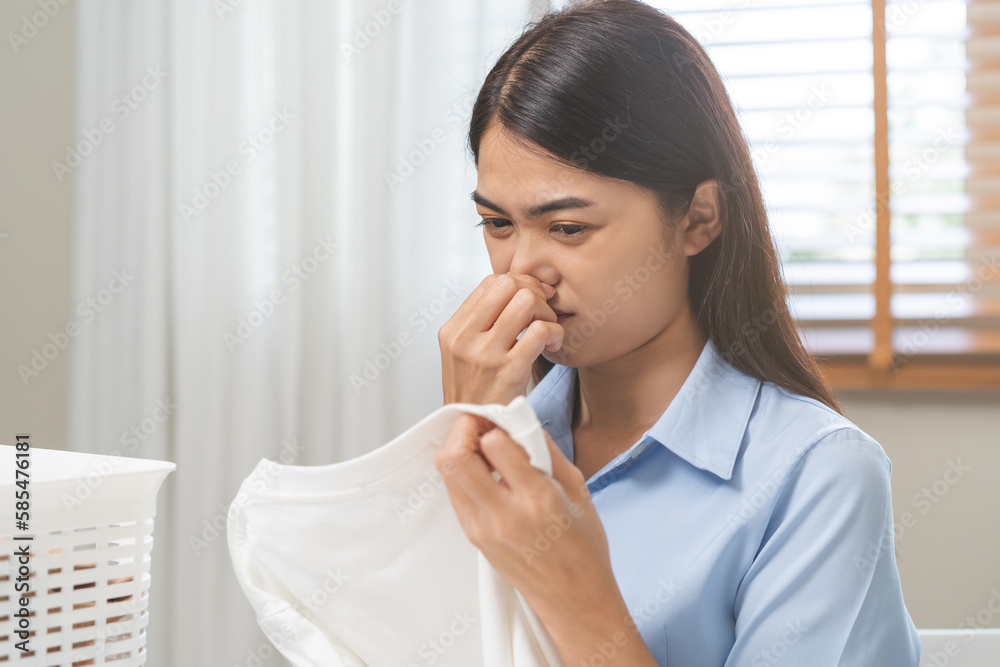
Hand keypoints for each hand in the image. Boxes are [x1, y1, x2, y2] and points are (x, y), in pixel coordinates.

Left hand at [433, 413, 618, 631]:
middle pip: (455, 458)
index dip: (497, 423)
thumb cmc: (582, 545)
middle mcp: (505, 514)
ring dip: (460, 450)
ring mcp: (483, 528)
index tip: (505, 420)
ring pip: (448, 473)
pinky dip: (463, 473)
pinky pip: (454, 492)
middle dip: (464, 430)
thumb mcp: (578, 488)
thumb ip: (545, 450)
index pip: (495, 444)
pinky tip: (484, 473)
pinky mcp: (473, 536)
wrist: (573, 597)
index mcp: (538, 498)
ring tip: (483, 448)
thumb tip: (519, 420)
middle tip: (481, 426)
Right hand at [438, 273, 564, 405]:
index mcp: (453, 330)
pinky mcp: (508, 370)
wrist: (474, 432)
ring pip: (526, 300)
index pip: (491, 282)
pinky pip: (540, 330)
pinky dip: (555, 333)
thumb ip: (481, 322)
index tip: (533, 298)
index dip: (519, 283)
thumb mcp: (464, 353)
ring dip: (546, 312)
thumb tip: (515, 288)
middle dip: (534, 293)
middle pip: (509, 283)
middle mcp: (464, 338)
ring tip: (547, 330)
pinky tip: (553, 345)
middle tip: (543, 313)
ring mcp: (485, 354)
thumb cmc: (477, 393)